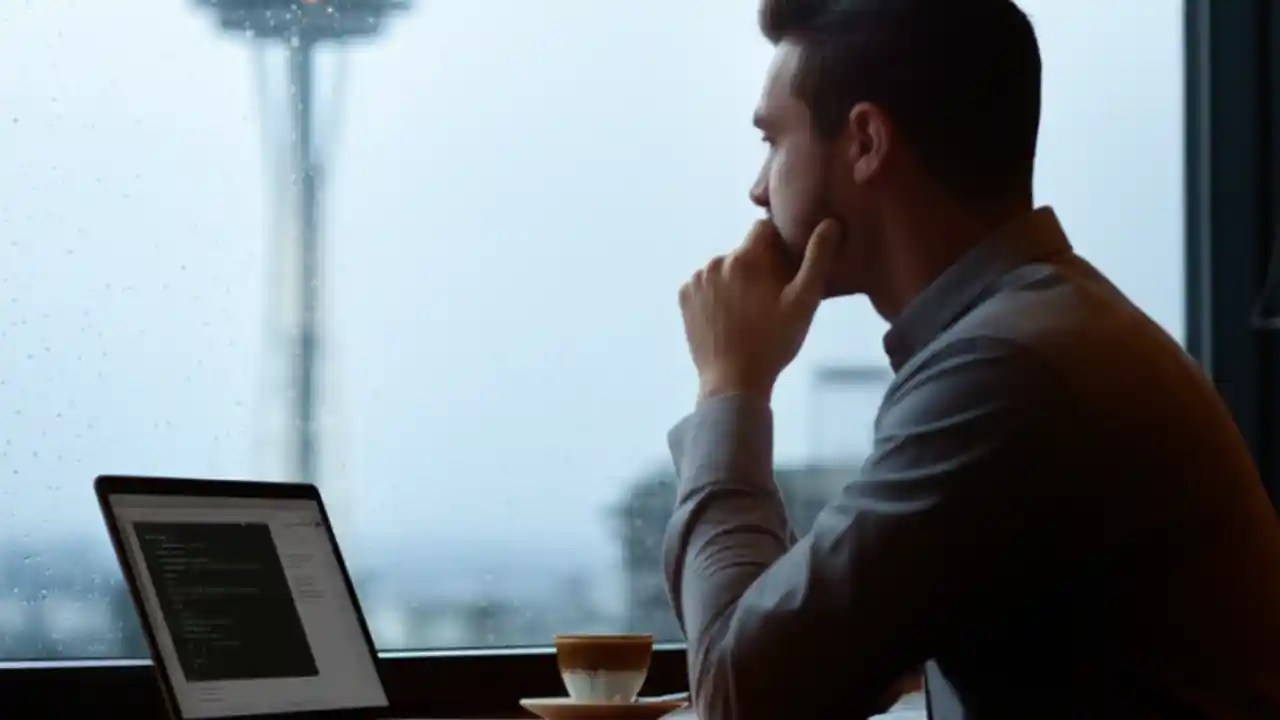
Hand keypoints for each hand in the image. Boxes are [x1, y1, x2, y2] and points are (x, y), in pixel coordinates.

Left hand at [679, 218, 841, 403]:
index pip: (764, 229)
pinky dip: (717, 293)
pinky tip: (729, 317)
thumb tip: (830, 222)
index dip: (778, 245)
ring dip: (737, 280)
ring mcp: (697, 280)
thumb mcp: (804, 302)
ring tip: (749, 312)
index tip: (785, 270)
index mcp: (745, 258)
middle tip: (770, 299)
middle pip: (744, 251)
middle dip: (758, 266)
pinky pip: (706, 284)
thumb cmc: (773, 343)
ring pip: (725, 268)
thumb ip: (817, 258)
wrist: (733, 382)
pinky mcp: (684, 296)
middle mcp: (716, 261)